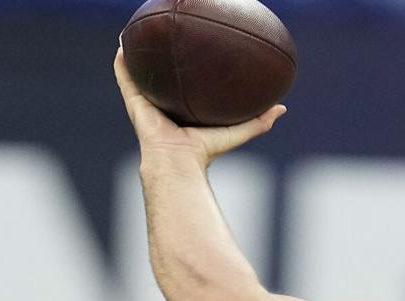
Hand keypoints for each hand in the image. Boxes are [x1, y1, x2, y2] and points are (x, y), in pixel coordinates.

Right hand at [113, 46, 286, 165]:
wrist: (179, 160)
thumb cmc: (207, 151)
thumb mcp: (238, 132)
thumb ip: (260, 121)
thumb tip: (282, 108)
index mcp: (186, 112)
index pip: (187, 90)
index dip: (189, 75)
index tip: (196, 58)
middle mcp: (165, 107)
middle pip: (163, 80)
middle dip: (164, 63)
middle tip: (169, 43)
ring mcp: (147, 104)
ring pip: (140, 76)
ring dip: (138, 58)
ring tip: (138, 37)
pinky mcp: (135, 103)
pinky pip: (125, 78)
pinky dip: (122, 63)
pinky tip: (123, 44)